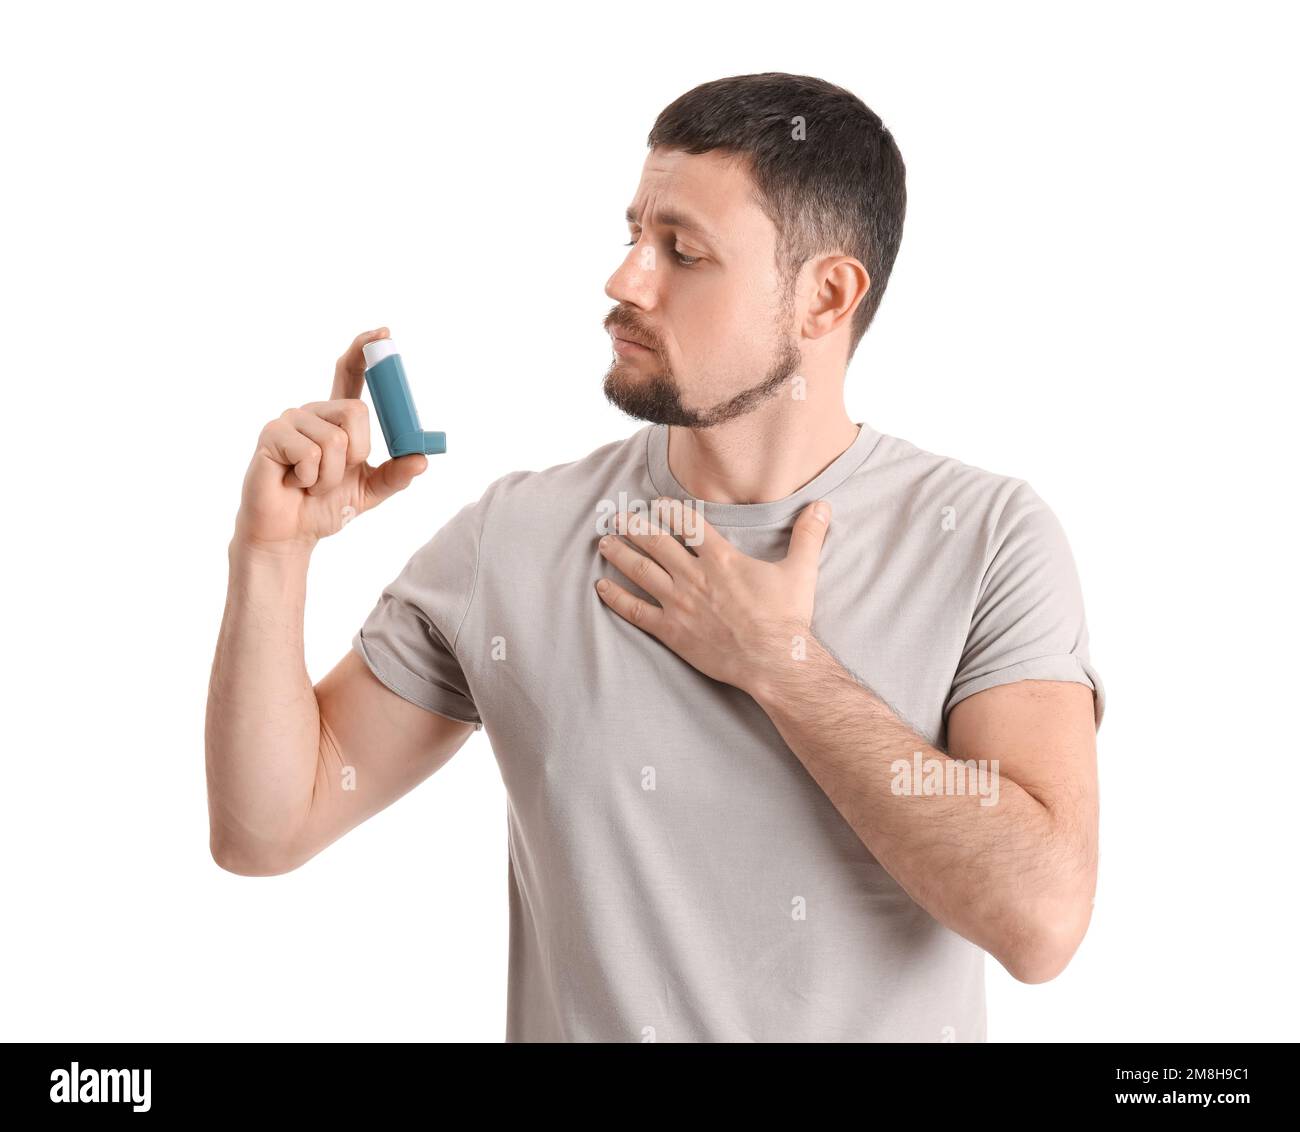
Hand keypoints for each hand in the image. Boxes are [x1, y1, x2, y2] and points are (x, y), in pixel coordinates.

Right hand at [233, 327, 427, 556]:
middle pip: (356, 412)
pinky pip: (311, 453)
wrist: (290, 534)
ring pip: (336, 440)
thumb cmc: (324, 507)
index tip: (384, 333)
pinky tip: (295, 483)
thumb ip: (396, 474)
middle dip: (358, 453)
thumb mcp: (370, 491)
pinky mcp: (271, 435)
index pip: (351, 374)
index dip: (365, 351)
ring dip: (332, 475)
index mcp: (337, 418)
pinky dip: (311, 479)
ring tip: (311, 484)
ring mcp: (290, 420)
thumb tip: (422, 460)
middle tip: (337, 476)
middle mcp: (314, 411)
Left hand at [593, 497, 831, 694]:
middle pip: (655, 542)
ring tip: (604, 541)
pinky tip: (601, 587)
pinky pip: (636, 611)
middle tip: (616, 515)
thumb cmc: (786, 618)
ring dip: (619, 553)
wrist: (774, 661)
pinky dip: (616, 598)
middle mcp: (694, 575)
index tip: (655, 503)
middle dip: (633, 526)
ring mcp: (679, 603)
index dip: (669, 509)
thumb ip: (808, 535)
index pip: (688, 523)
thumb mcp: (801, 570)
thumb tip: (823, 506)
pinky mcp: (671, 631)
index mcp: (721, 558)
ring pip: (640, 571)